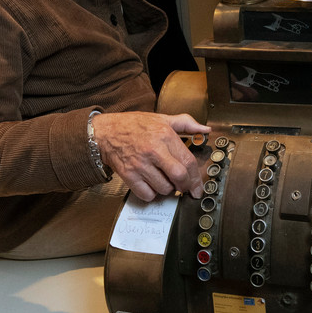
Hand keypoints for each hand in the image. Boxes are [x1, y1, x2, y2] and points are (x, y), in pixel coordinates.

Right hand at [91, 111, 209, 200]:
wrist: (106, 132)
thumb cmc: (134, 125)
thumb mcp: (162, 119)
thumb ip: (186, 123)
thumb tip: (205, 129)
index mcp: (165, 136)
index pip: (188, 162)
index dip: (197, 178)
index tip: (198, 187)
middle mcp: (154, 151)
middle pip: (179, 177)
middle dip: (185, 187)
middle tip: (185, 188)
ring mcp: (140, 164)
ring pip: (164, 188)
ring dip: (168, 190)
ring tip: (165, 182)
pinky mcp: (128, 175)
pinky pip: (147, 194)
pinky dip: (152, 194)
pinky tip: (152, 185)